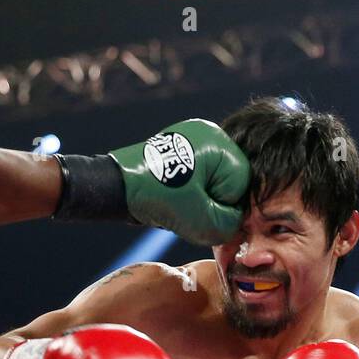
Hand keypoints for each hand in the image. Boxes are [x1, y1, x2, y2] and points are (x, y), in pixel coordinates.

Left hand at [110, 119, 248, 245]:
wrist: (115, 186)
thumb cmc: (157, 198)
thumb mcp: (199, 221)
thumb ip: (228, 225)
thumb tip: (237, 223)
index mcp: (219, 143)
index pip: (242, 184)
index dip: (223, 206)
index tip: (198, 210)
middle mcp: (210, 133)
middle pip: (229, 179)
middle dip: (212, 199)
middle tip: (187, 208)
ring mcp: (194, 137)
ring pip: (213, 178)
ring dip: (201, 196)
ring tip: (178, 202)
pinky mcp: (180, 146)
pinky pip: (198, 173)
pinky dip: (190, 189)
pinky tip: (174, 195)